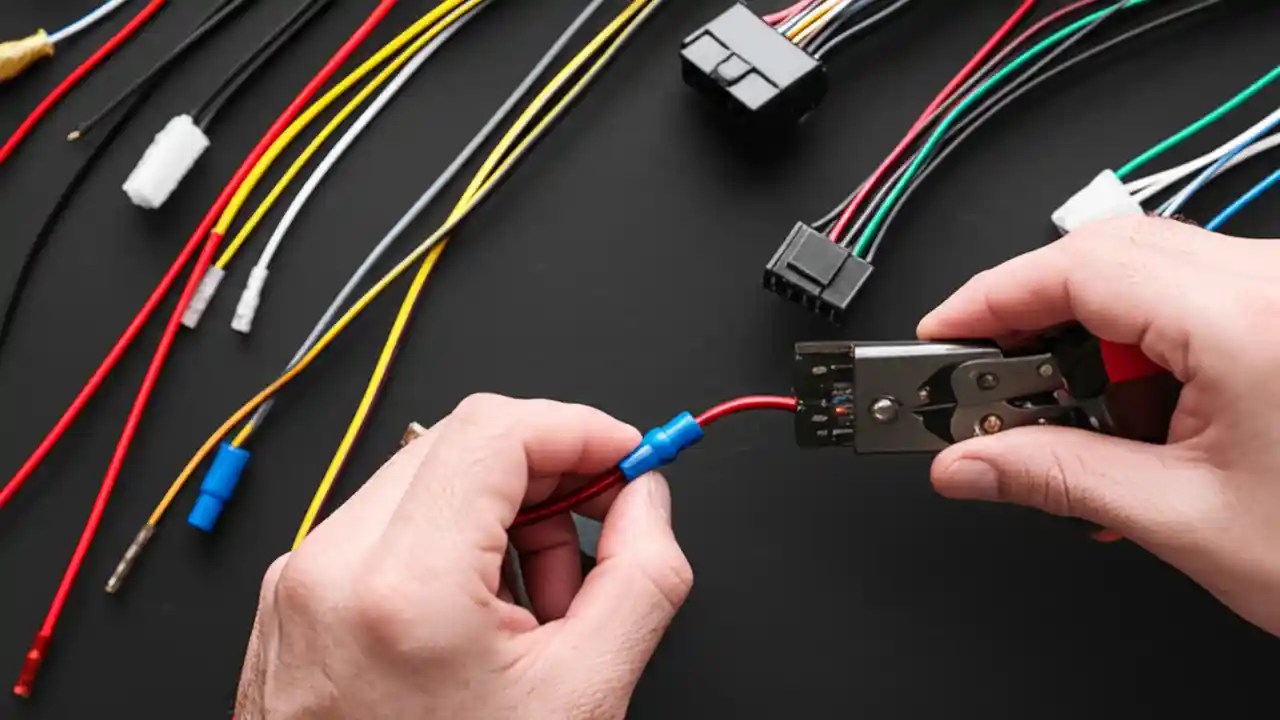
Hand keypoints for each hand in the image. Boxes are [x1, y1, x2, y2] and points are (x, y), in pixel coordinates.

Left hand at [236, 395, 692, 718]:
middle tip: (600, 529)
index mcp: (402, 589)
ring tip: (540, 605)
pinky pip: (388, 526)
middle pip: (461, 443)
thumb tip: (647, 499)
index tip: (625, 455)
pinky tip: (486, 618)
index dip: (579, 428)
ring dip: (504, 515)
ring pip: (425, 479)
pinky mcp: (295, 599)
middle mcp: (332, 570)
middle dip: (548, 474)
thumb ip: (642, 578)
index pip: (498, 430)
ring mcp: (302, 582)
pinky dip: (453, 546)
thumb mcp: (582, 697)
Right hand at [919, 216, 1279, 636]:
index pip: (1078, 269)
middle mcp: (1274, 287)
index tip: (938, 336)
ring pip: (1147, 277)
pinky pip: (1190, 303)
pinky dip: (1140, 356)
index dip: (989, 298)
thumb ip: (1057, 479)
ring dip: (1089, 346)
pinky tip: (1132, 423)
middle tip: (987, 393)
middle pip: (1105, 258)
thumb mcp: (1185, 518)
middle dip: (1031, 323)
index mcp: (1251, 321)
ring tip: (1074, 431)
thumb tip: (968, 464)